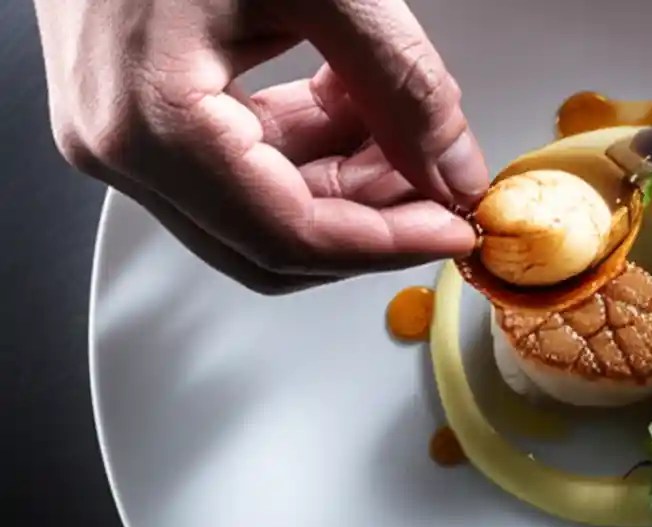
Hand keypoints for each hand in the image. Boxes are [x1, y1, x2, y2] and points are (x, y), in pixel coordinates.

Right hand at [35, 0, 486, 293]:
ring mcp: (125, 132)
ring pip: (263, 207)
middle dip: (374, 219)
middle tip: (445, 182)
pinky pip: (242, 161)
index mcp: (152, 122)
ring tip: (413, 129)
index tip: (454, 226)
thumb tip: (453, 169)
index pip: (290, 235)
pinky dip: (315, 145)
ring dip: (350, 180)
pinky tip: (363, 105)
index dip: (388, 243)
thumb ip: (401, 83)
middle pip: (275, 239)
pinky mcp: (143, 108)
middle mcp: (122, 146)